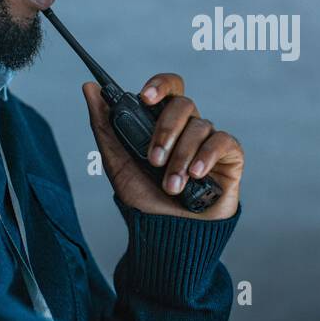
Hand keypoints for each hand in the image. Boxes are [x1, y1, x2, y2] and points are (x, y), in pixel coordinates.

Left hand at [82, 73, 242, 219]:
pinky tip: (195, 174)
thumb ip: (104, 126)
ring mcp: (209, 141)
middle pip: (183, 104)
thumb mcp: (117, 163)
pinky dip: (206, 156)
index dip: (160, 86)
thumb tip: (89, 88)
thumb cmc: (145, 199)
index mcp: (163, 122)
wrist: (168, 234)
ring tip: (171, 185)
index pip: (169, 88)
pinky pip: (223, 141)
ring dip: (181, 156)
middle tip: (153, 160)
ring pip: (200, 127)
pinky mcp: (229, 157)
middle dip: (166, 130)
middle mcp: (188, 127)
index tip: (144, 97)